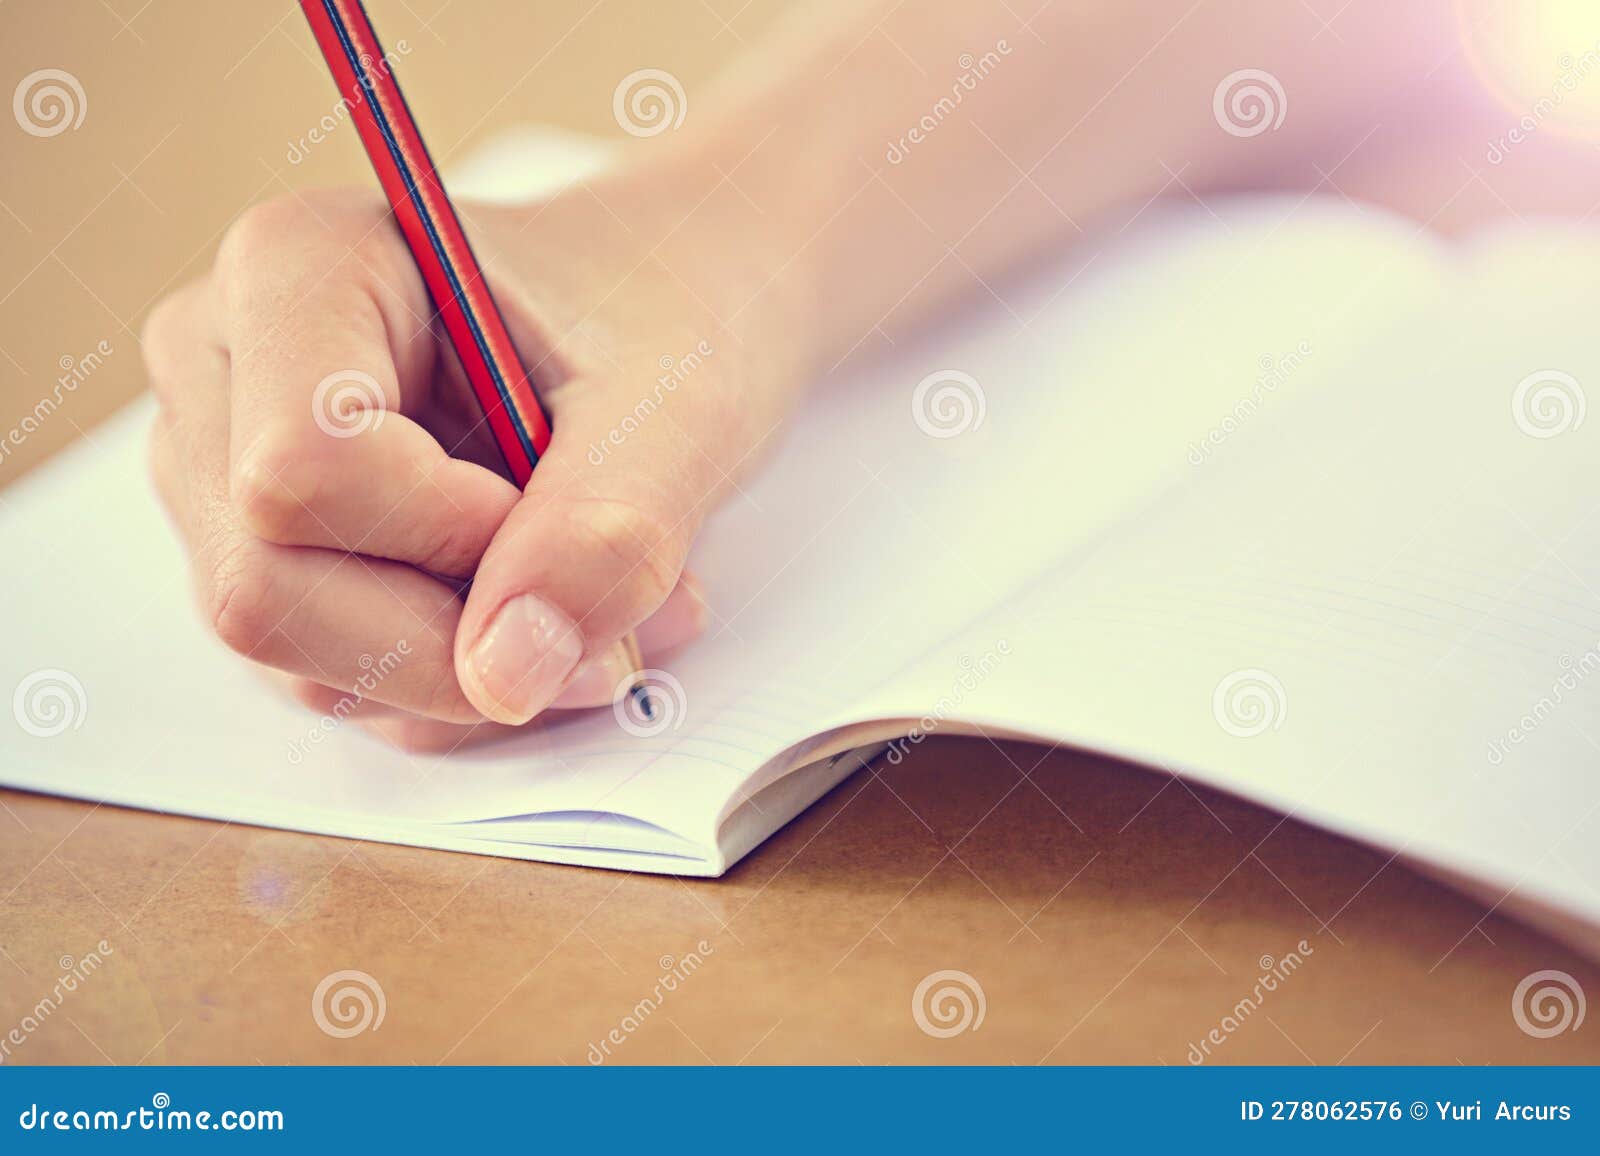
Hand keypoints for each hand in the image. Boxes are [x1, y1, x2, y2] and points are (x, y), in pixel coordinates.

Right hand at [142, 176, 809, 750]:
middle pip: (267, 589)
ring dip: (480, 678)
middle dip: (458, 644)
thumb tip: (506, 675)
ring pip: (304, 664)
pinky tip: (554, 623)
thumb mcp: (676, 403)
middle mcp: (229, 370)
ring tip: (613, 611)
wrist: (665, 323)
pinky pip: (343, 687)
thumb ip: (606, 528)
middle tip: (620, 623)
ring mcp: (228, 479)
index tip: (561, 519)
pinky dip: (467, 688)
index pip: (300, 469)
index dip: (444, 537)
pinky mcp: (276, 565)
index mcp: (300, 265)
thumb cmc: (661, 315)